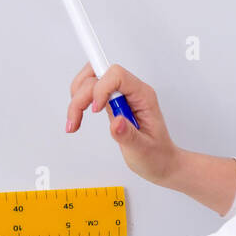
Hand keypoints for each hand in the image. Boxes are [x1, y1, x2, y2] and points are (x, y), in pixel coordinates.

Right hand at [65, 62, 180, 185]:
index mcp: (143, 96)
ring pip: (90, 80)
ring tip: (74, 121)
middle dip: (82, 94)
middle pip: (98, 73)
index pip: (118, 76)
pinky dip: (78, 104)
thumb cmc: (157, 155)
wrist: (161, 162)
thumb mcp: (144, 149)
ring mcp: (120, 96)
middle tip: (75, 117)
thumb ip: (129, 135)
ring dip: (77, 99)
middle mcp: (131, 92)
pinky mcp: (112, 102)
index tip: (95, 109)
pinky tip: (76, 119)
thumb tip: (116, 122)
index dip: (101, 87)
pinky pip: (90, 92)